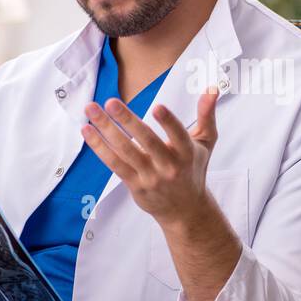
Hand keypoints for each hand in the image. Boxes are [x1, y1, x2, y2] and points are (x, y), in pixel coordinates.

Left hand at [81, 88, 219, 231]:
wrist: (185, 211)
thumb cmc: (193, 170)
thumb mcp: (206, 143)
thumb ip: (207, 115)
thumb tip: (212, 89)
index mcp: (187, 153)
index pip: (179, 136)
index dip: (168, 122)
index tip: (157, 107)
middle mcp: (169, 166)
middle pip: (146, 141)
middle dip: (127, 121)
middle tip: (111, 102)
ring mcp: (150, 177)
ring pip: (125, 151)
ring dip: (106, 130)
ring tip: (92, 110)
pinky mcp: (135, 185)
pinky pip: (114, 164)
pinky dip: (100, 147)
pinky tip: (88, 130)